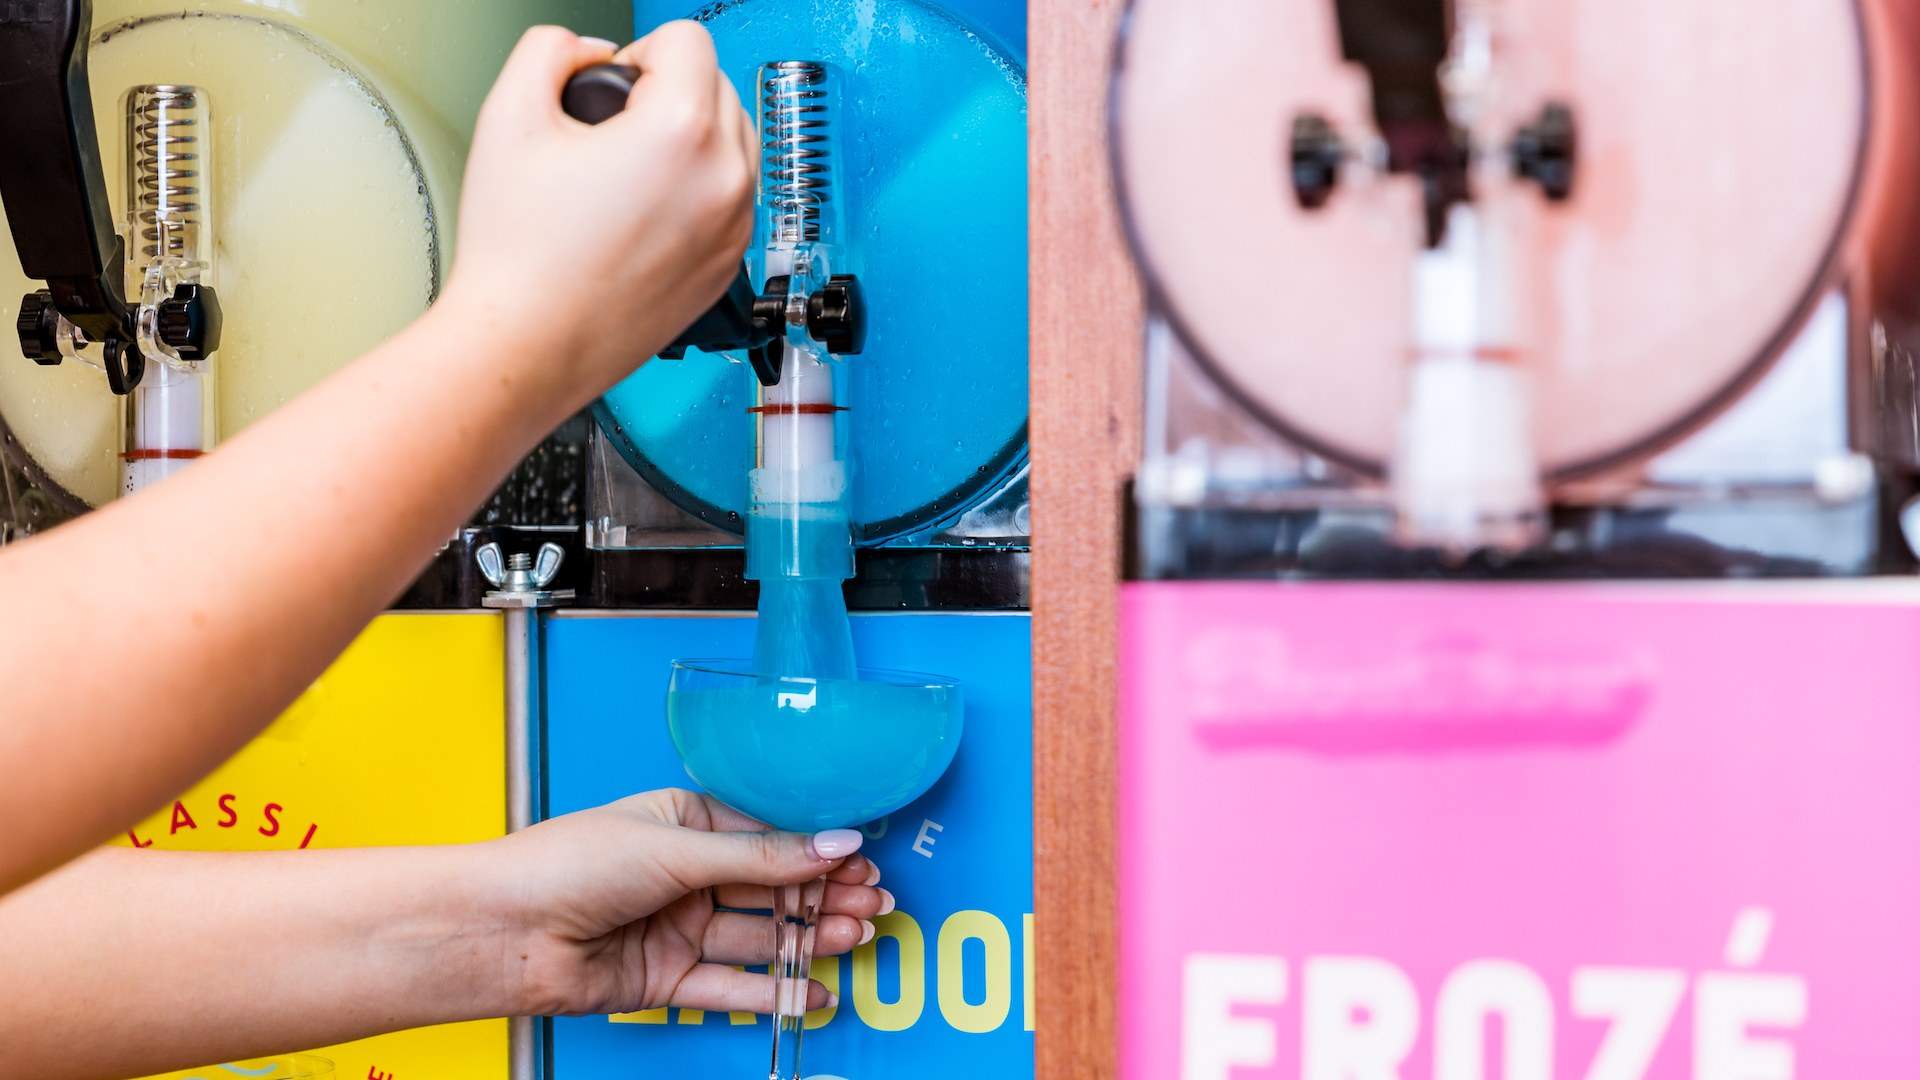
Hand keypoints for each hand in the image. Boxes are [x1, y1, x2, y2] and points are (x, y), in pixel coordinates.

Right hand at [443, 22, 755, 417]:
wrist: (530, 343)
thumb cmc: (520, 253)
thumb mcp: (511, 115)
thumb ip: (550, 50)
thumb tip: (591, 52)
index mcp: (682, 132)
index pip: (687, 40)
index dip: (639, 50)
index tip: (612, 86)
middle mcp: (725, 179)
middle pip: (721, 84)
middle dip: (669, 92)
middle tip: (612, 131)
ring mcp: (735, 227)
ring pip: (735, 141)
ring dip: (691, 137)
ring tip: (629, 170)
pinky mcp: (730, 263)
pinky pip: (732, 197)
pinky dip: (698, 188)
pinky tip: (644, 211)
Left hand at [485, 789, 890, 1016]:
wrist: (502, 931)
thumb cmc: (569, 865)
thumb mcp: (676, 848)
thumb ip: (761, 856)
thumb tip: (833, 843)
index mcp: (683, 822)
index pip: (768, 835)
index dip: (817, 850)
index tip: (862, 860)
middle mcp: (683, 874)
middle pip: (770, 888)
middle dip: (824, 895)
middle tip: (873, 903)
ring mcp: (676, 928)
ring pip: (757, 937)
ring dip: (809, 938)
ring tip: (855, 938)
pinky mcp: (665, 981)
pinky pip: (729, 987)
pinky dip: (772, 992)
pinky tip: (813, 991)